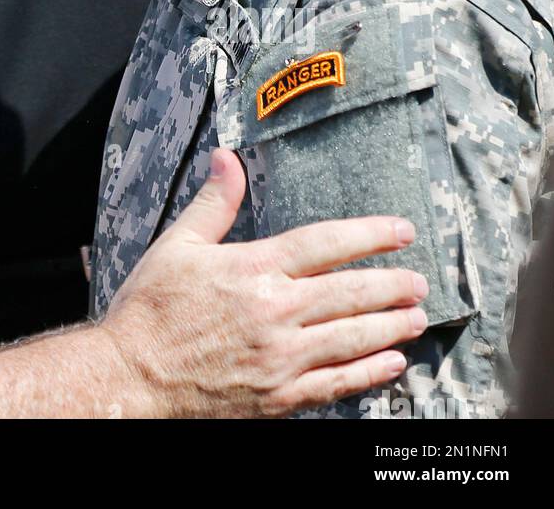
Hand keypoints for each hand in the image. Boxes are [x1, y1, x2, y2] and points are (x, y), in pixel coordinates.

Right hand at [101, 149, 426, 417]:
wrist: (133, 376)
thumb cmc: (150, 309)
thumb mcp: (177, 245)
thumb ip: (214, 203)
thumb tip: (227, 158)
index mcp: (253, 270)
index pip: (324, 245)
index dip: (368, 235)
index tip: (400, 230)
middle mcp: (275, 313)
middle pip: (349, 294)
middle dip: (391, 285)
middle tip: (421, 281)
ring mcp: (281, 359)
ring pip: (352, 339)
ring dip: (391, 326)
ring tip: (417, 316)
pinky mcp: (280, 396)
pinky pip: (337, 384)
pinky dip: (369, 373)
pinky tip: (390, 363)